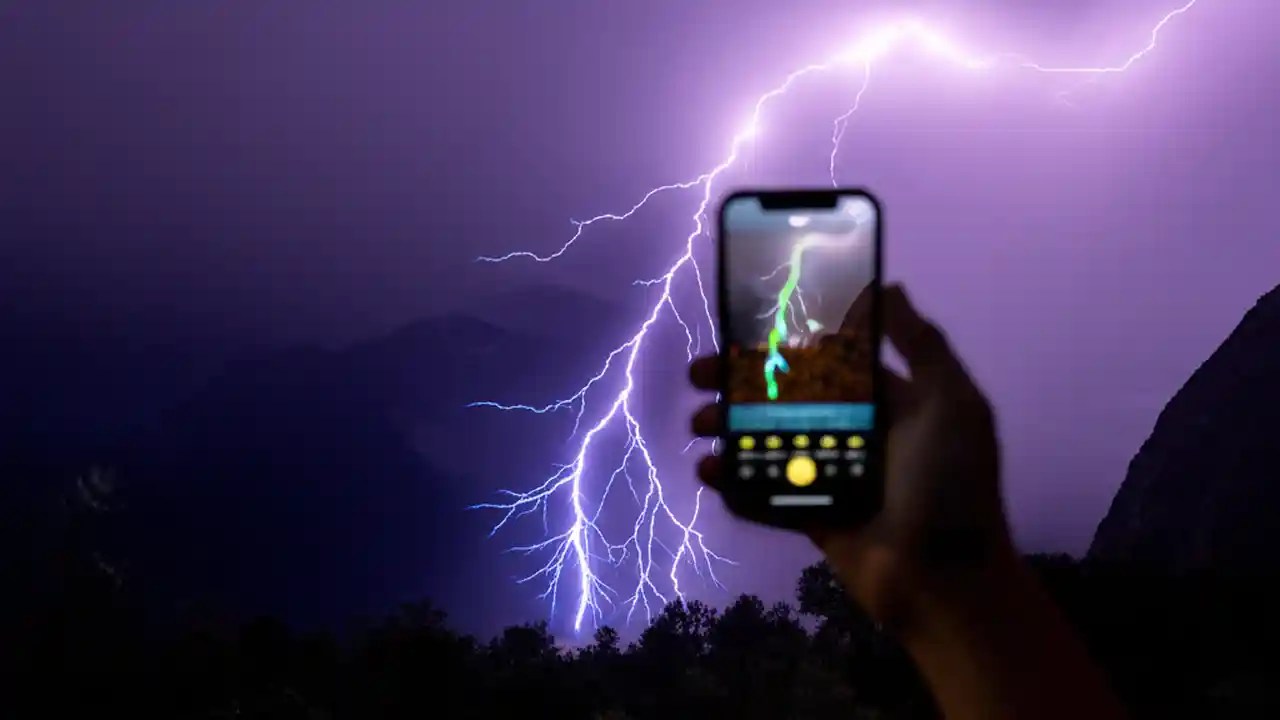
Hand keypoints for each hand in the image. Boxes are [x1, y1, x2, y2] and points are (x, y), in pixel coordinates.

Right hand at [690, 284, 1015, 630]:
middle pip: (790, 396)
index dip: (788, 341)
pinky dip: (734, 482)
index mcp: (891, 400)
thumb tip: (886, 284)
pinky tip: (706, 470)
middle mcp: (858, 431)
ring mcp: (833, 475)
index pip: (831, 358)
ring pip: (771, 441)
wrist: (946, 579)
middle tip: (700, 375)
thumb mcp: (951, 402)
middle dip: (743, 383)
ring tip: (700, 425)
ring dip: (731, 428)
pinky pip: (766, 494)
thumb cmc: (951, 482)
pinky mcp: (814, 516)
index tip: (745, 328)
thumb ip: (920, 343)